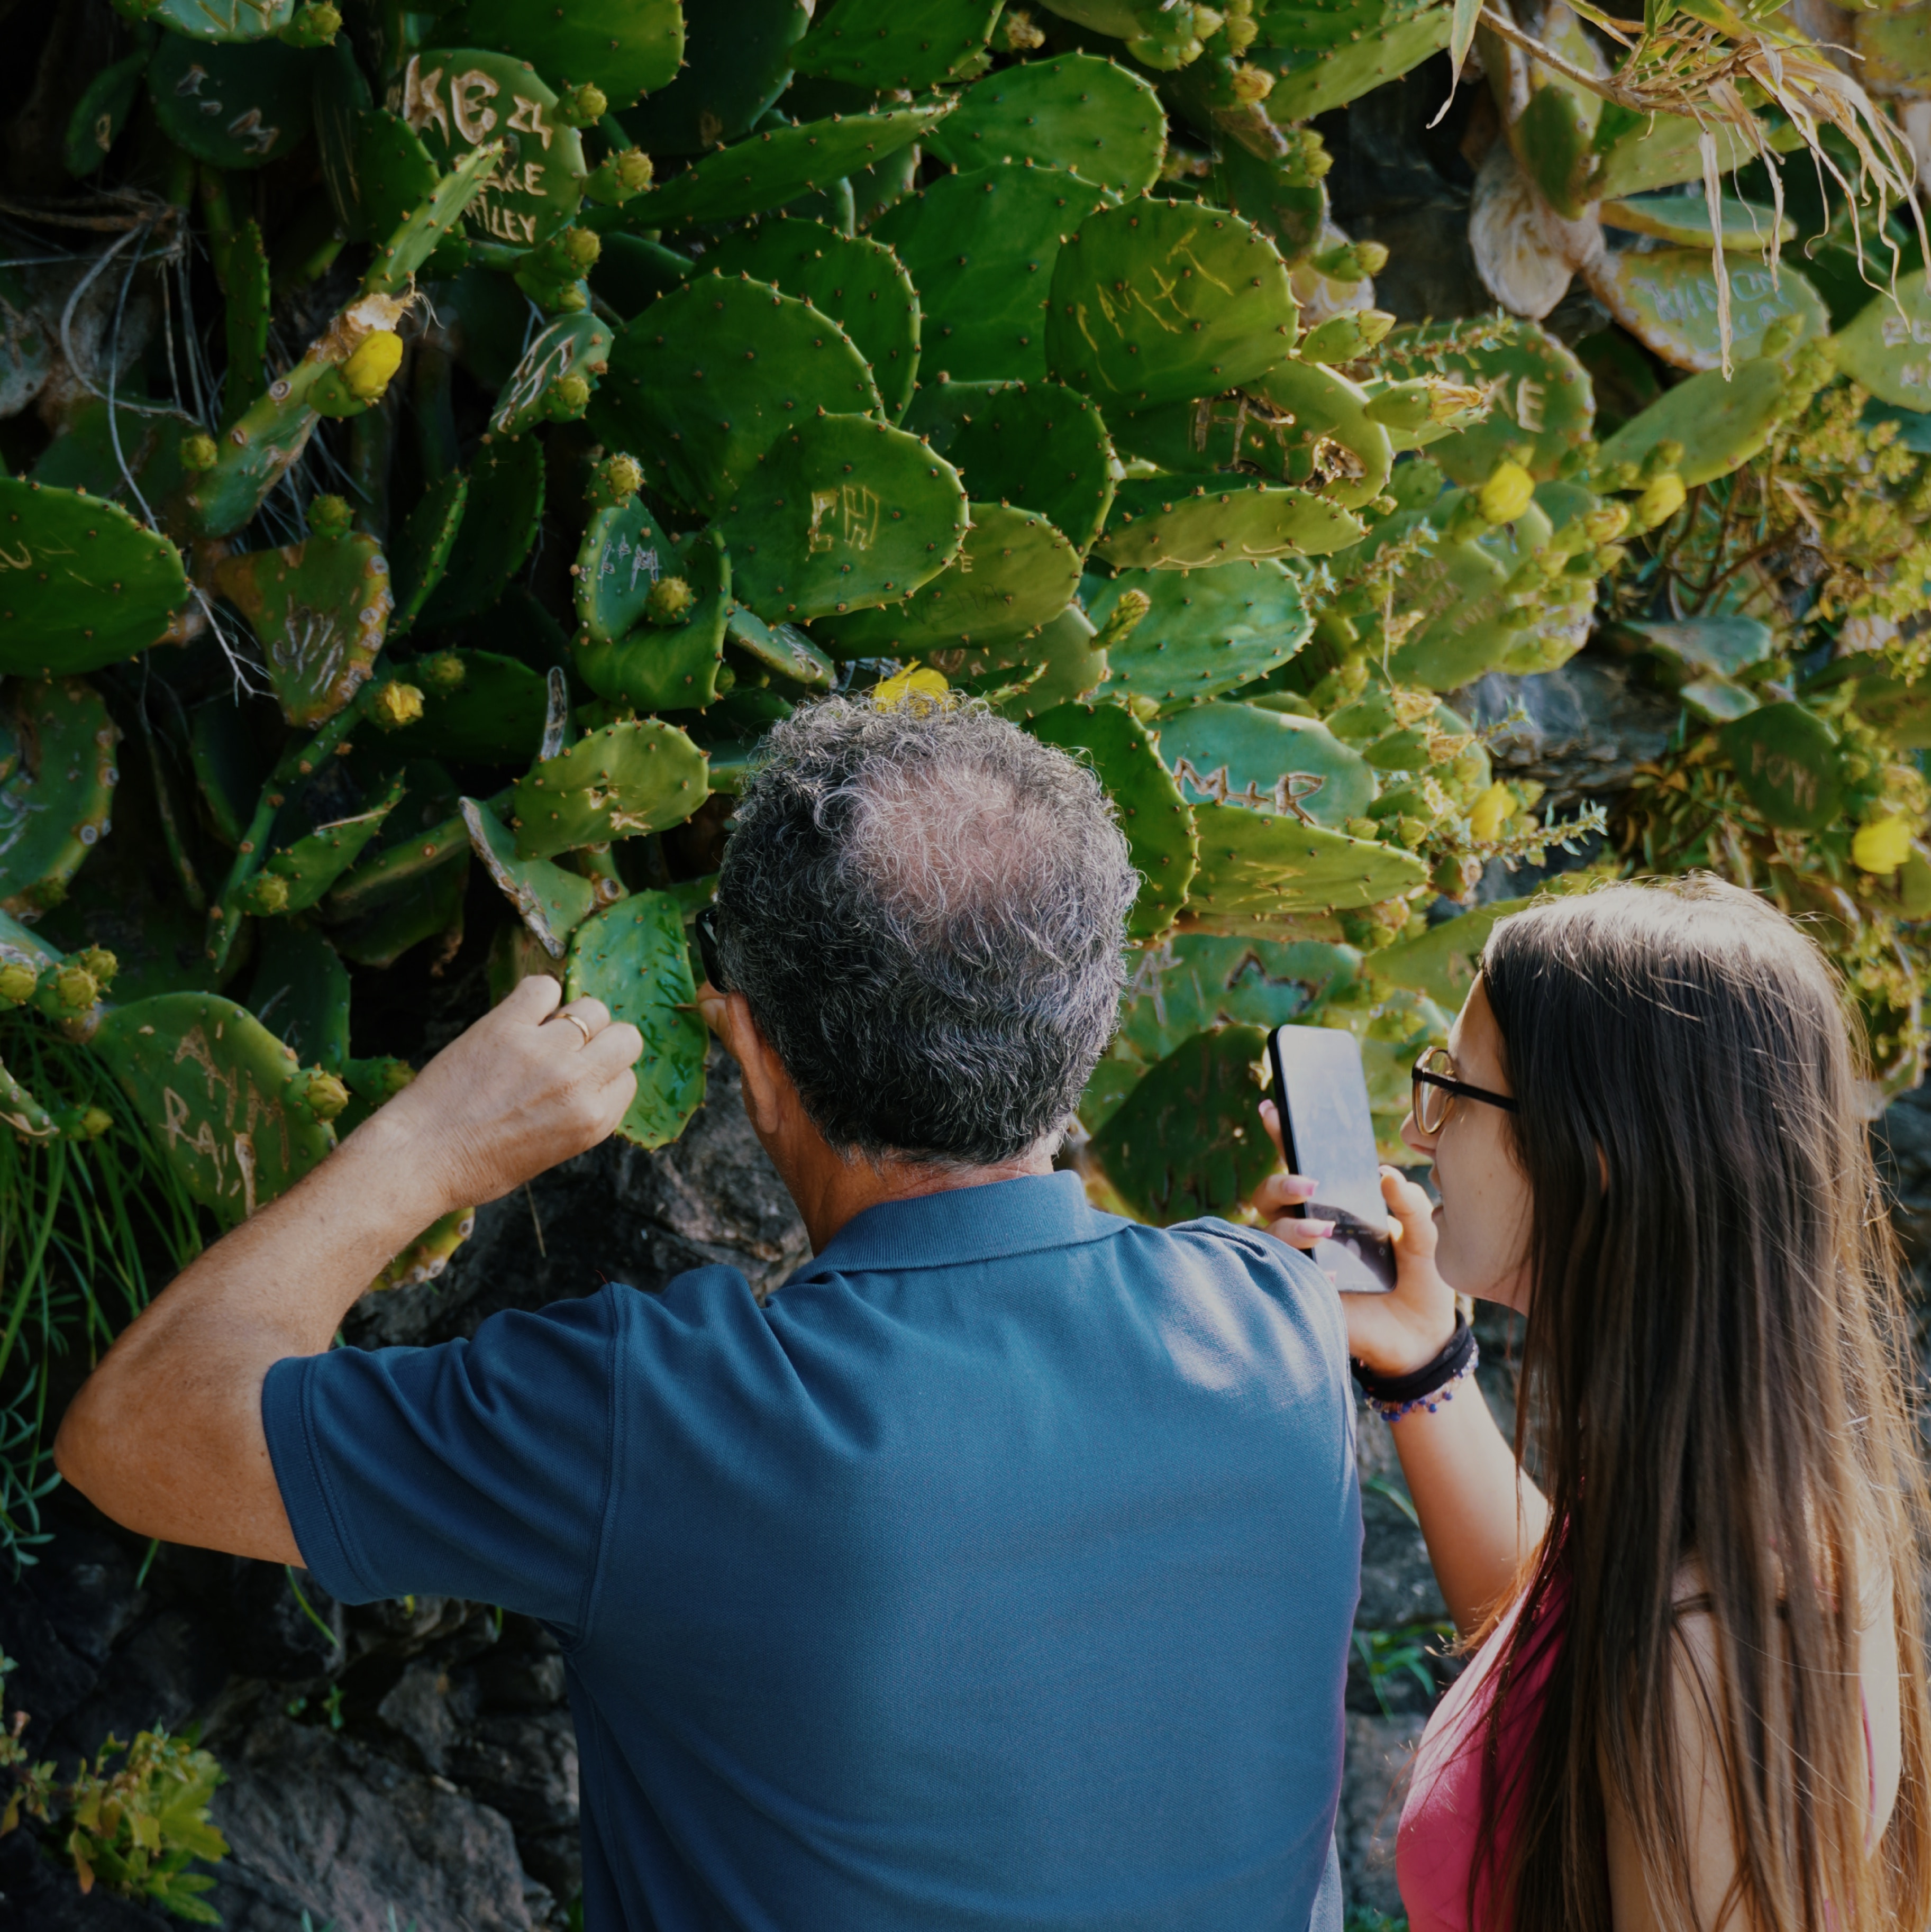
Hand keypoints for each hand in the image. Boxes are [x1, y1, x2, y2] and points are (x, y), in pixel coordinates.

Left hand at [366, 975, 643, 1212]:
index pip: (626, 1078)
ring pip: (591, 1009)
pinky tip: (522, 1015)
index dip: (604, 1075)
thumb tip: (589, 1078)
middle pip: (625, 1038)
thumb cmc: (478, 1165)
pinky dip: (538, 997)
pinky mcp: (507, 1025)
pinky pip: (543, 988)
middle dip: (604, 1042)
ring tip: (544, 1032)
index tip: (582, 1077)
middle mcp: (576, 1083)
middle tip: (572, 1051)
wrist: (419, 1157)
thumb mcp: (550, 1154)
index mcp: (592, 1121)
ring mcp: (544, 1050)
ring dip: (573, 1019)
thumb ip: (579, 1114)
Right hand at [1253, 1099, 1458, 1377]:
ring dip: (1290, 1228)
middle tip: (1310, 1186)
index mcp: (1334, 1206)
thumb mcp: (1425, 1235)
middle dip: (1280, 1183)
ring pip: (1264, 1233)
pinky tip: (1334, 1275)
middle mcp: (1307, 1230)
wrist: (1425, 1337)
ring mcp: (1298, 1263)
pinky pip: (1279, 1274)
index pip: (1300, 1164)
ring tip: (1324, 1233)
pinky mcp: (1298, 1294)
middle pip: (1266, 1195)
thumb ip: (1409, 1202)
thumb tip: (1385, 1175)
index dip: (1282, 1134)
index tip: (1274, 1107)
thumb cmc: (1420, 1280)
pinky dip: (1301, 1268)